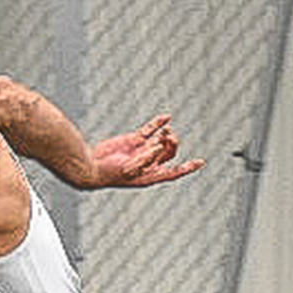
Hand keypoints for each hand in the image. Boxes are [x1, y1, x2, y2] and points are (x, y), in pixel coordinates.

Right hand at [89, 114, 204, 187]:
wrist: (91, 165)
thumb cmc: (109, 173)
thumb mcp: (129, 169)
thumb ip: (145, 158)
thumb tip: (159, 146)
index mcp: (150, 175)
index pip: (174, 171)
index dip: (188, 167)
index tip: (201, 162)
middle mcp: (148, 163)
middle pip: (170, 153)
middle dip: (173, 144)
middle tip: (169, 137)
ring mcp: (141, 151)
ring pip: (161, 141)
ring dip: (166, 134)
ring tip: (166, 130)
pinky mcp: (133, 140)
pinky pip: (149, 130)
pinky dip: (158, 123)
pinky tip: (166, 117)